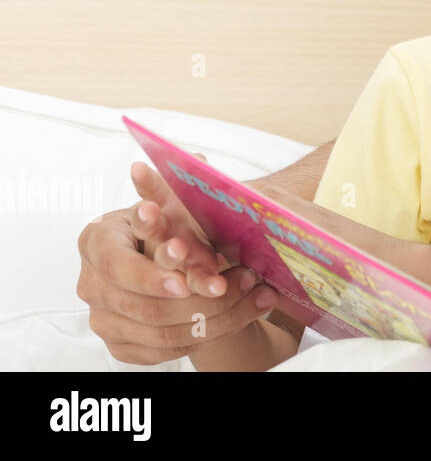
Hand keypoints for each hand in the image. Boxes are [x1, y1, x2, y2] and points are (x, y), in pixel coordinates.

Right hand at [75, 161, 276, 363]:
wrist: (166, 264)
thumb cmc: (167, 226)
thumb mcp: (171, 205)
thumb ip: (177, 191)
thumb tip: (199, 160)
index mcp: (96, 240)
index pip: (119, 264)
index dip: (154, 270)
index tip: (189, 260)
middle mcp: (92, 283)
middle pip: (146, 306)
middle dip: (202, 296)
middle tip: (245, 280)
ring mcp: (104, 319)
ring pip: (164, 332)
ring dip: (218, 314)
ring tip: (258, 292)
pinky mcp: (123, 345)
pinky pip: (167, 351)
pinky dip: (211, 334)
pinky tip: (245, 312)